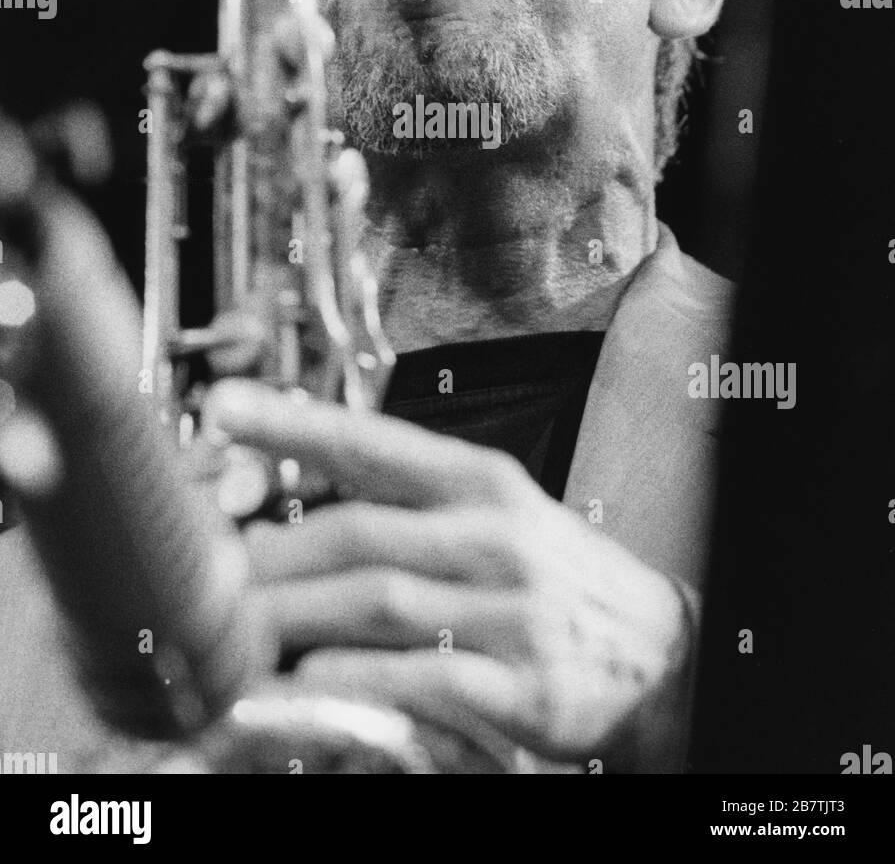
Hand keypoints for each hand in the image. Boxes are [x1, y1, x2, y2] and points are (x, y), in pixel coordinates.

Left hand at [210, 380, 693, 768]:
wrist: (662, 653)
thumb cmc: (556, 577)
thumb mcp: (494, 516)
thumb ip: (405, 508)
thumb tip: (295, 504)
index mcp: (484, 483)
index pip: (375, 443)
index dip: (295, 424)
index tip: (224, 408)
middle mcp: (495, 536)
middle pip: (358, 533)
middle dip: (268, 556)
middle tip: (201, 576)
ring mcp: (511, 612)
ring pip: (379, 603)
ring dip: (293, 619)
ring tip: (229, 634)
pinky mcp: (524, 688)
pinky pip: (426, 680)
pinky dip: (360, 678)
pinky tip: (310, 680)